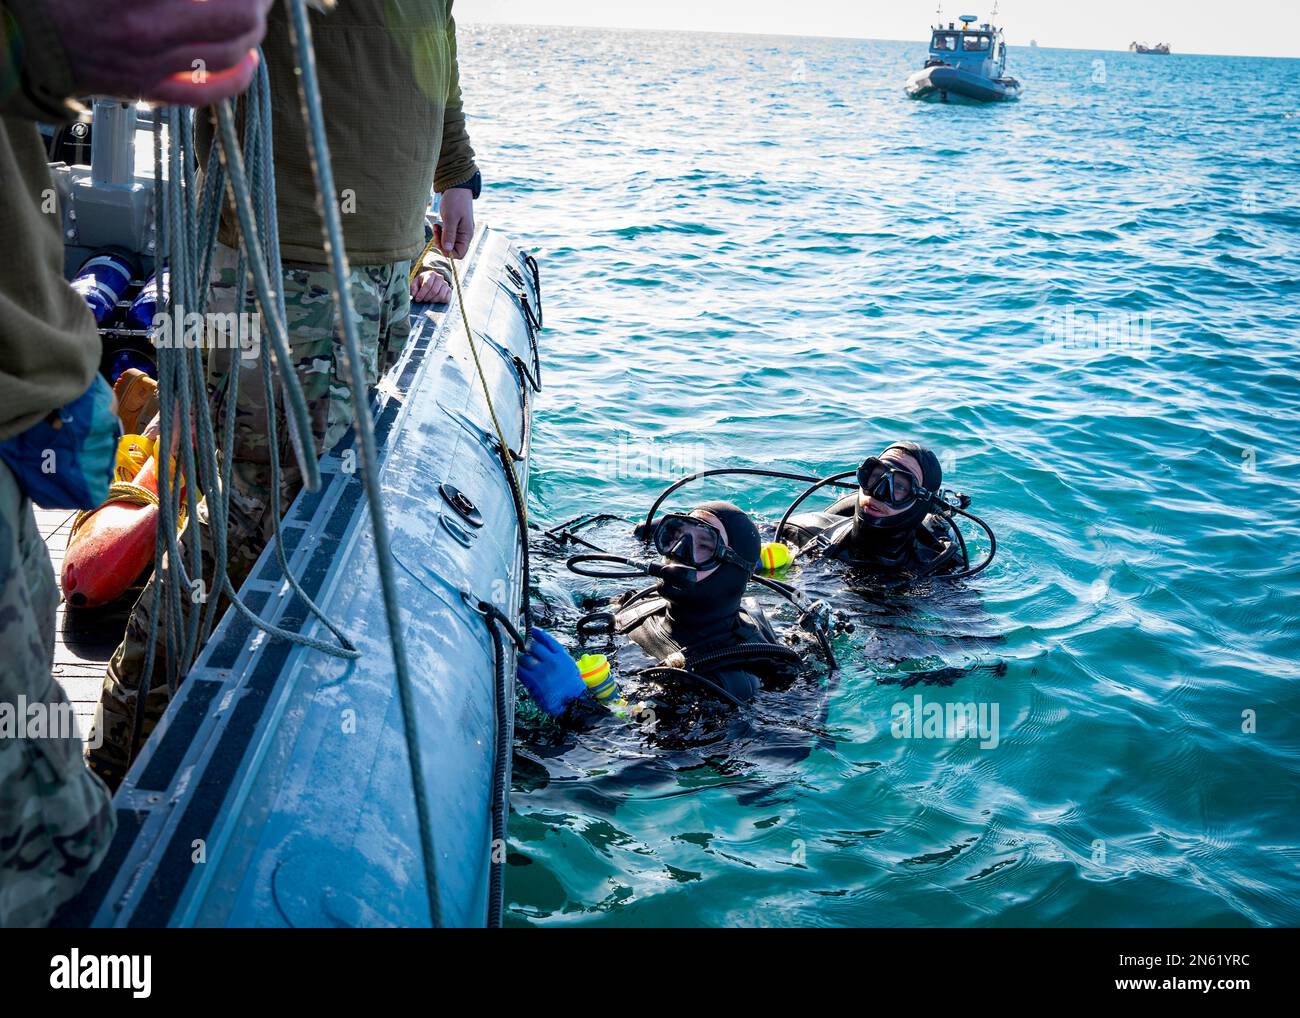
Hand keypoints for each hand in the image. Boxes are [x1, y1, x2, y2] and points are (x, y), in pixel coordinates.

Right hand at [45, 0, 272, 105]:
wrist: (19, 35)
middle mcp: (148, 30)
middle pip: (237, 15)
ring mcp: (151, 65)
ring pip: (230, 52)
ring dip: (253, 28)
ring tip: (255, 10)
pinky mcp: (148, 89)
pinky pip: (207, 92)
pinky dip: (237, 76)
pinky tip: (249, 59)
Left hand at [411, 267, 450, 303]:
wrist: (432, 282)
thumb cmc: (422, 282)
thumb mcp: (416, 283)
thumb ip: (413, 287)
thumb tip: (414, 294)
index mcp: (431, 274)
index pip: (427, 285)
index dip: (422, 293)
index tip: (417, 299)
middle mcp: (440, 278)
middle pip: (434, 291)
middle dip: (427, 298)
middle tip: (423, 300)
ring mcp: (446, 284)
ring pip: (440, 296)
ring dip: (433, 300)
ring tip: (428, 300)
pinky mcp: (449, 291)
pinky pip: (446, 299)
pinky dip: (440, 302)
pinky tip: (435, 300)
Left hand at [436, 187, 474, 259]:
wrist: (456, 187)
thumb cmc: (455, 200)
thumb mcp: (450, 217)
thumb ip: (449, 234)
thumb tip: (447, 250)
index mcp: (467, 235)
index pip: (459, 254)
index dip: (448, 252)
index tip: (440, 242)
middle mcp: (464, 235)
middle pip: (452, 250)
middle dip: (442, 244)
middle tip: (436, 231)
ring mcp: (459, 231)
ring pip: (448, 243)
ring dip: (440, 238)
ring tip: (436, 226)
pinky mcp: (454, 227)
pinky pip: (446, 236)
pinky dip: (440, 233)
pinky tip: (438, 224)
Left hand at [517, 627, 586, 716]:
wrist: (573, 702)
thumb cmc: (572, 686)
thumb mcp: (569, 665)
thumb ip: (557, 656)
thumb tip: (542, 649)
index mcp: (561, 656)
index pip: (546, 639)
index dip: (537, 633)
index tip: (531, 630)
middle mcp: (551, 661)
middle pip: (533, 646)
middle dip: (526, 644)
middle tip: (521, 644)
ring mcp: (542, 671)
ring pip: (525, 658)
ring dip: (521, 658)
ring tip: (520, 659)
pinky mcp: (534, 681)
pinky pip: (521, 671)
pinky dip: (518, 668)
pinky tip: (518, 669)